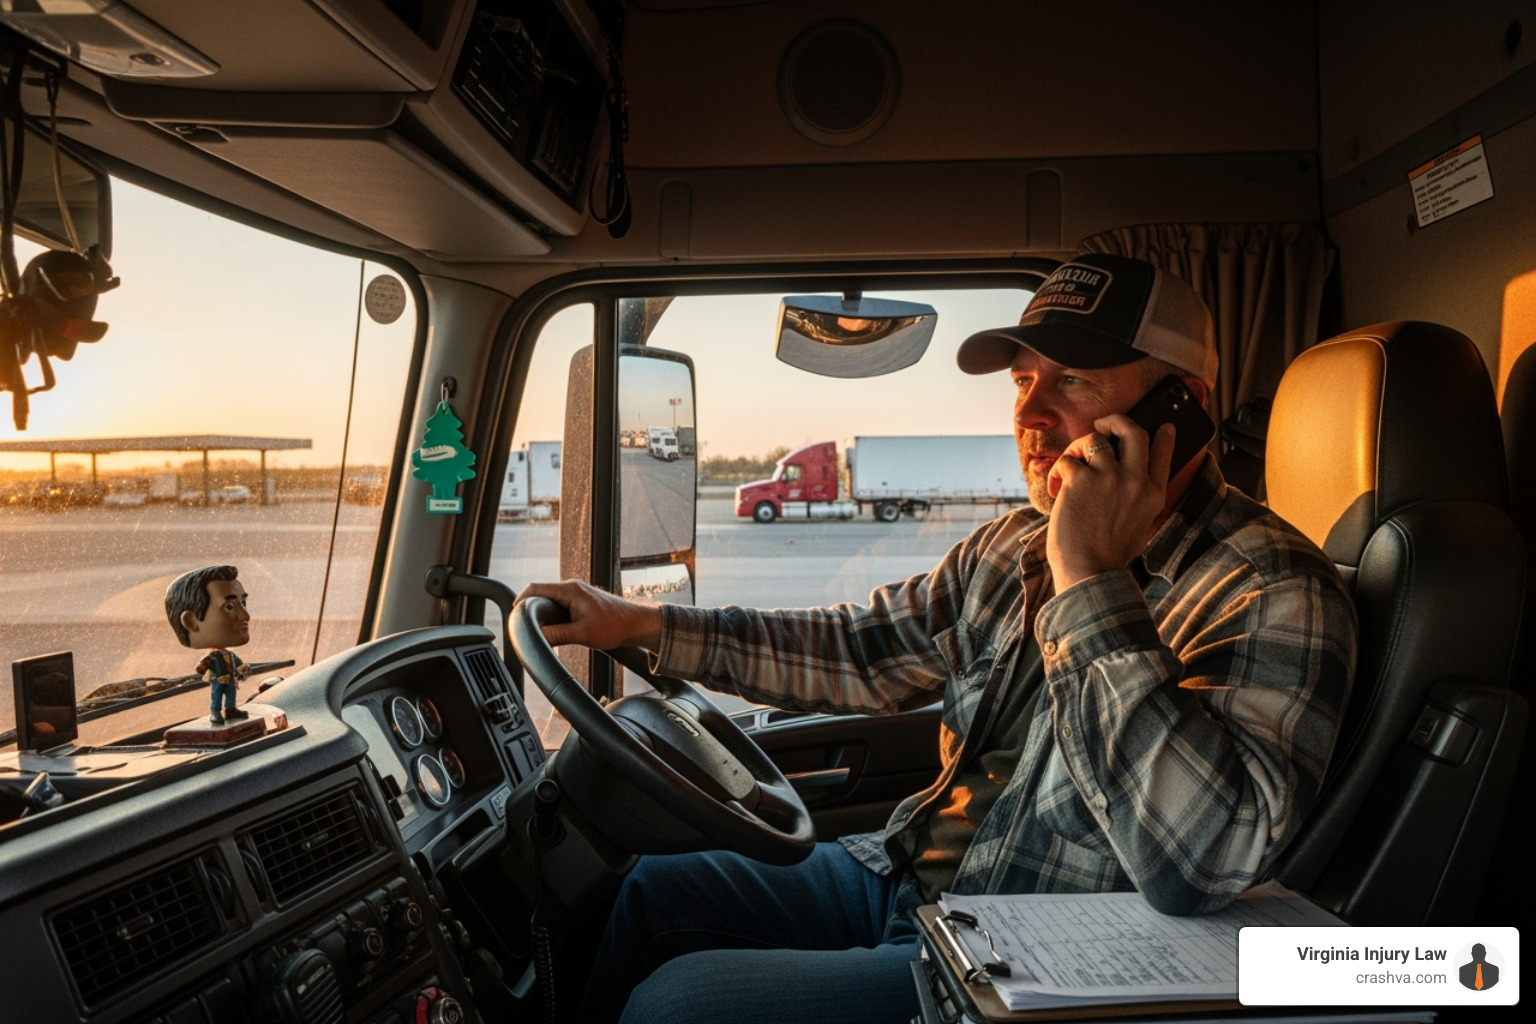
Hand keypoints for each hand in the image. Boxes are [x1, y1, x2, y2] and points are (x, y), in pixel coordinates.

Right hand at [518, 580, 664, 650]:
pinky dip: (552, 616)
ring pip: (549, 601)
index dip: (520, 600)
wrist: (636, 625)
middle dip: (530, 610)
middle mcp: (571, 588)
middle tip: (523, 627)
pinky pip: (558, 606)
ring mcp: (576, 594)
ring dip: (542, 614)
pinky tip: (552, 630)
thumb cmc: (615, 626)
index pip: (535, 588)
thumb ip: (557, 634)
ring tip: (537, 630)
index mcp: (570, 590)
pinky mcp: (580, 602)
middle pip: (540, 594)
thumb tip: (536, 637)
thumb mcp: (582, 633)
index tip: (512, 614)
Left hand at [1044, 415, 1175, 590]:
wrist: (1089, 573)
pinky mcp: (1082, 480)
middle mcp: (1136, 481)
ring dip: (1078, 448)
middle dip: (1117, 420)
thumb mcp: (1138, 524)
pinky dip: (1057, 472)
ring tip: (1070, 467)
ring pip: (1095, 439)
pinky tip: (1056, 488)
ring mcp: (1110, 478)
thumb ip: (1137, 497)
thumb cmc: (1107, 554)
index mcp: (1154, 495)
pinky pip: (1068, 460)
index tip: (1164, 425)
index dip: (1164, 437)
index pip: (1164, 455)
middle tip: (1103, 424)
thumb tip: (1123, 472)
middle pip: (1133, 432)